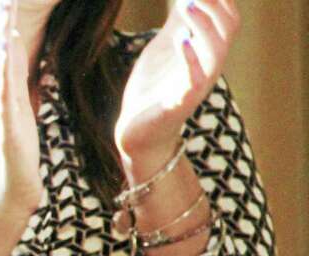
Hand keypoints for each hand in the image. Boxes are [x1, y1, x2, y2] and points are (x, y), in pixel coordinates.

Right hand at [0, 0, 41, 216]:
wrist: (4, 193)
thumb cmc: (10, 154)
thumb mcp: (13, 107)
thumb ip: (12, 75)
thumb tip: (14, 41)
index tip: (6, 3)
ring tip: (5, 14)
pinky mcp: (1, 126)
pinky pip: (1, 94)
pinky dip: (3, 72)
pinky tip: (7, 52)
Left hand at [115, 0, 239, 176]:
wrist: (138, 132)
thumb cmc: (155, 87)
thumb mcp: (165, 47)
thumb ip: (177, 22)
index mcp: (207, 51)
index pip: (227, 18)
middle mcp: (209, 66)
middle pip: (227, 29)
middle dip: (215, 5)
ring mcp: (197, 84)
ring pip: (216, 51)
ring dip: (203, 25)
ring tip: (188, 4)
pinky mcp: (180, 102)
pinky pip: (194, 80)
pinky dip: (190, 58)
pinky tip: (181, 39)